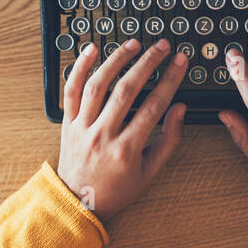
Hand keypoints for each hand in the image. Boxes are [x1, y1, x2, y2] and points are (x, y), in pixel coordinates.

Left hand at [57, 38, 187, 220]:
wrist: (77, 203)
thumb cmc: (116, 190)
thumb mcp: (150, 172)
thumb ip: (169, 140)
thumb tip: (180, 108)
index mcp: (126, 150)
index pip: (153, 106)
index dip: (170, 80)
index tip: (180, 61)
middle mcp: (102, 136)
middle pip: (126, 90)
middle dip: (147, 63)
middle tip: (162, 46)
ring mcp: (82, 127)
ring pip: (98, 85)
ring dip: (116, 59)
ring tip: (133, 43)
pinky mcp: (67, 123)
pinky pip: (71, 90)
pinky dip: (79, 67)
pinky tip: (92, 49)